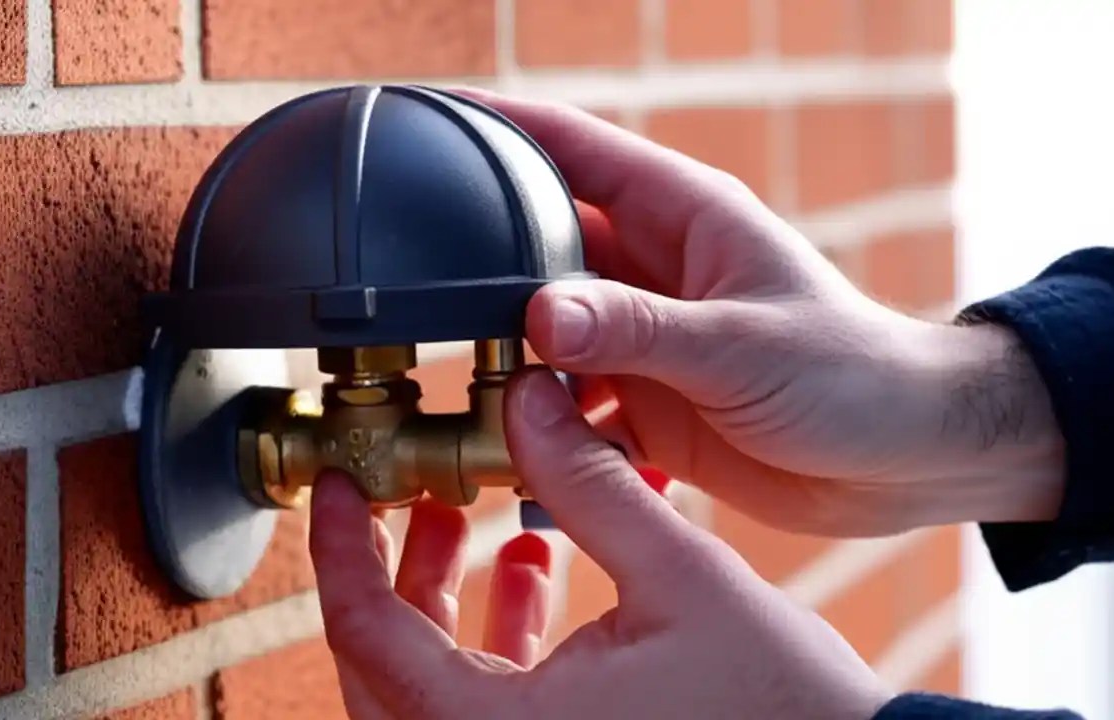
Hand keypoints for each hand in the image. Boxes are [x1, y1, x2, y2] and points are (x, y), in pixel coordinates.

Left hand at [310, 369, 891, 719]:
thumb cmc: (777, 702)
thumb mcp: (676, 572)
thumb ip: (588, 481)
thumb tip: (528, 395)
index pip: (366, 631)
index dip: (338, 546)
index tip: (336, 483)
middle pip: (380, 665)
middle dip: (387, 568)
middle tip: (398, 493)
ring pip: (428, 685)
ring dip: (439, 599)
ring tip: (469, 518)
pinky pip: (485, 702)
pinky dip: (491, 639)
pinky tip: (535, 567)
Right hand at [460, 89, 1065, 535]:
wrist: (903, 461)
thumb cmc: (851, 374)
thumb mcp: (742, 345)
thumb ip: (639, 330)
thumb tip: (537, 316)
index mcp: (682, 216)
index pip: (572, 148)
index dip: (499, 127)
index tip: (428, 121)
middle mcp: (652, 269)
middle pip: (541, 244)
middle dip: (480, 257)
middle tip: (408, 273)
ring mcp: (643, 337)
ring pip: (545, 329)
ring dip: (502, 352)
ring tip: (445, 373)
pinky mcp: (644, 402)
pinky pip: (567, 403)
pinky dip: (536, 421)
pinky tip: (503, 440)